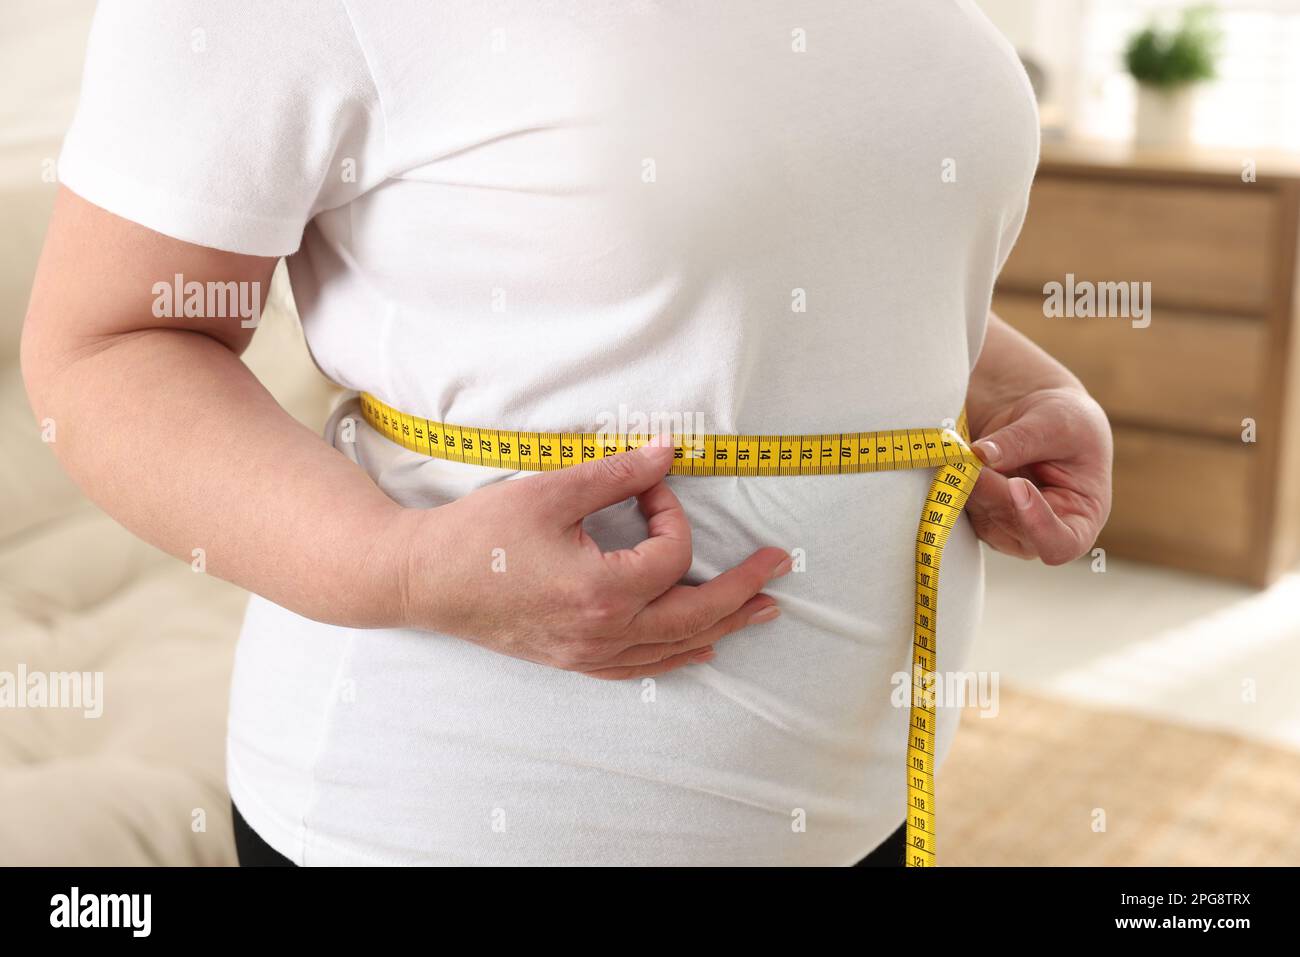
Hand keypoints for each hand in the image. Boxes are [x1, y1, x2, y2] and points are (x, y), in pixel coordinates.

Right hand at [388, 439, 790, 678]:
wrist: (420, 581)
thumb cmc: (479, 536)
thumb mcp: (551, 491)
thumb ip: (617, 474)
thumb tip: (669, 453)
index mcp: (603, 591)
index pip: (671, 552)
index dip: (669, 508)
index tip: (648, 481)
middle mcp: (604, 632)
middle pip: (695, 614)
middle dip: (743, 589)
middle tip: (780, 568)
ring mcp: (588, 653)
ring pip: (674, 647)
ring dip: (723, 625)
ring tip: (761, 612)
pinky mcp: (573, 659)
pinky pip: (640, 667)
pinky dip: (677, 655)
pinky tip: (699, 650)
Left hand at [967, 386, 1112, 564]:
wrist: (1042, 415)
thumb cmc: (1068, 424)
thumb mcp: (1055, 422)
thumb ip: (1021, 440)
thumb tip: (982, 455)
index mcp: (1081, 518)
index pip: (1062, 544)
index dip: (1039, 523)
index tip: (1019, 486)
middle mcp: (1043, 532)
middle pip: (1013, 527)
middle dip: (991, 491)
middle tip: (973, 457)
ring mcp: (1009, 527)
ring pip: (983, 518)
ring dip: (970, 487)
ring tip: (965, 452)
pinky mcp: (982, 515)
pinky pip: (964, 508)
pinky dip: (956, 484)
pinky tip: (958, 459)